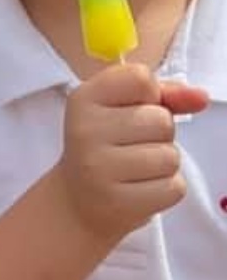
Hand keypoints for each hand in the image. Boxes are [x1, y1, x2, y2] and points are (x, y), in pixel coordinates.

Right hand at [56, 63, 207, 245]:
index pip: (140, 78)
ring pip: (170, 156)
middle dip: (160, 133)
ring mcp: (98, 168)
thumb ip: (164, 95)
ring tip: (136, 168)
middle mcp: (85, 130)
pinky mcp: (118, 201)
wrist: (79, 199)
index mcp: (83, 99)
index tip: (132, 109)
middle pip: (161, 120)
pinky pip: (173, 187)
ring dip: (164, 163)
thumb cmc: (108, 146)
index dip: (151, 94)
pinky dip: (165, 188)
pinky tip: (140, 187)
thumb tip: (200, 97)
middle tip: (133, 144)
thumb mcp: (123, 109)